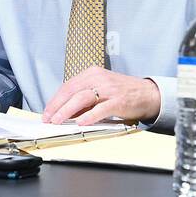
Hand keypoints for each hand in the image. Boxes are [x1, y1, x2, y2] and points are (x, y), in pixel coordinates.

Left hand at [41, 66, 160, 126]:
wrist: (148, 94)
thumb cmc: (122, 92)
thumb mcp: (101, 89)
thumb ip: (83, 98)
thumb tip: (64, 112)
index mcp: (92, 73)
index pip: (68, 86)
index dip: (55, 100)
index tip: (47, 112)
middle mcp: (99, 78)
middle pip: (72, 91)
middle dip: (57, 106)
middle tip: (48, 118)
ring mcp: (109, 89)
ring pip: (82, 98)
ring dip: (67, 111)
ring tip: (58, 121)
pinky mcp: (118, 101)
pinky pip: (100, 109)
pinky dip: (89, 116)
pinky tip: (80, 122)